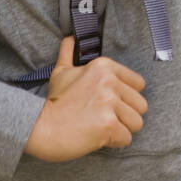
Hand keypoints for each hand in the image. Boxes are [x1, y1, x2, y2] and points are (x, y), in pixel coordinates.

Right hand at [23, 35, 146, 161]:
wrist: (40, 126)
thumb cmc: (54, 101)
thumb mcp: (61, 72)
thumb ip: (68, 53)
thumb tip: (68, 38)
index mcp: (104, 66)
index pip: (139, 84)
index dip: (126, 97)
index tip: (109, 104)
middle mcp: (110, 81)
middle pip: (141, 105)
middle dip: (126, 116)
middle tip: (105, 119)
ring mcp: (109, 103)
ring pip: (137, 122)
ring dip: (122, 129)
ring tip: (102, 128)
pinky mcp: (108, 124)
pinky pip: (126, 138)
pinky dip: (114, 142)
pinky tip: (98, 138)